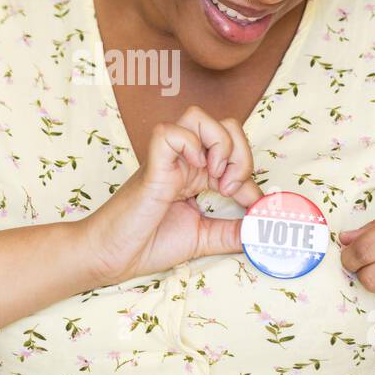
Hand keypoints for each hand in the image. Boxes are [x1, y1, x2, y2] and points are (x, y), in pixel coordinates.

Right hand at [79, 105, 262, 285]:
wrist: (111, 256)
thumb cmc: (148, 243)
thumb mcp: (203, 238)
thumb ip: (232, 233)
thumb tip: (262, 230)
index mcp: (197, 174)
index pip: (237, 153)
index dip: (253, 180)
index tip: (256, 209)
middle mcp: (184, 160)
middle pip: (225, 125)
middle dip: (241, 152)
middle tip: (231, 187)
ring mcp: (168, 160)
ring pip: (198, 117)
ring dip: (220, 143)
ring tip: (216, 176)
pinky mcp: (151, 166)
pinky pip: (169, 132)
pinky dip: (189, 145)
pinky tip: (194, 171)